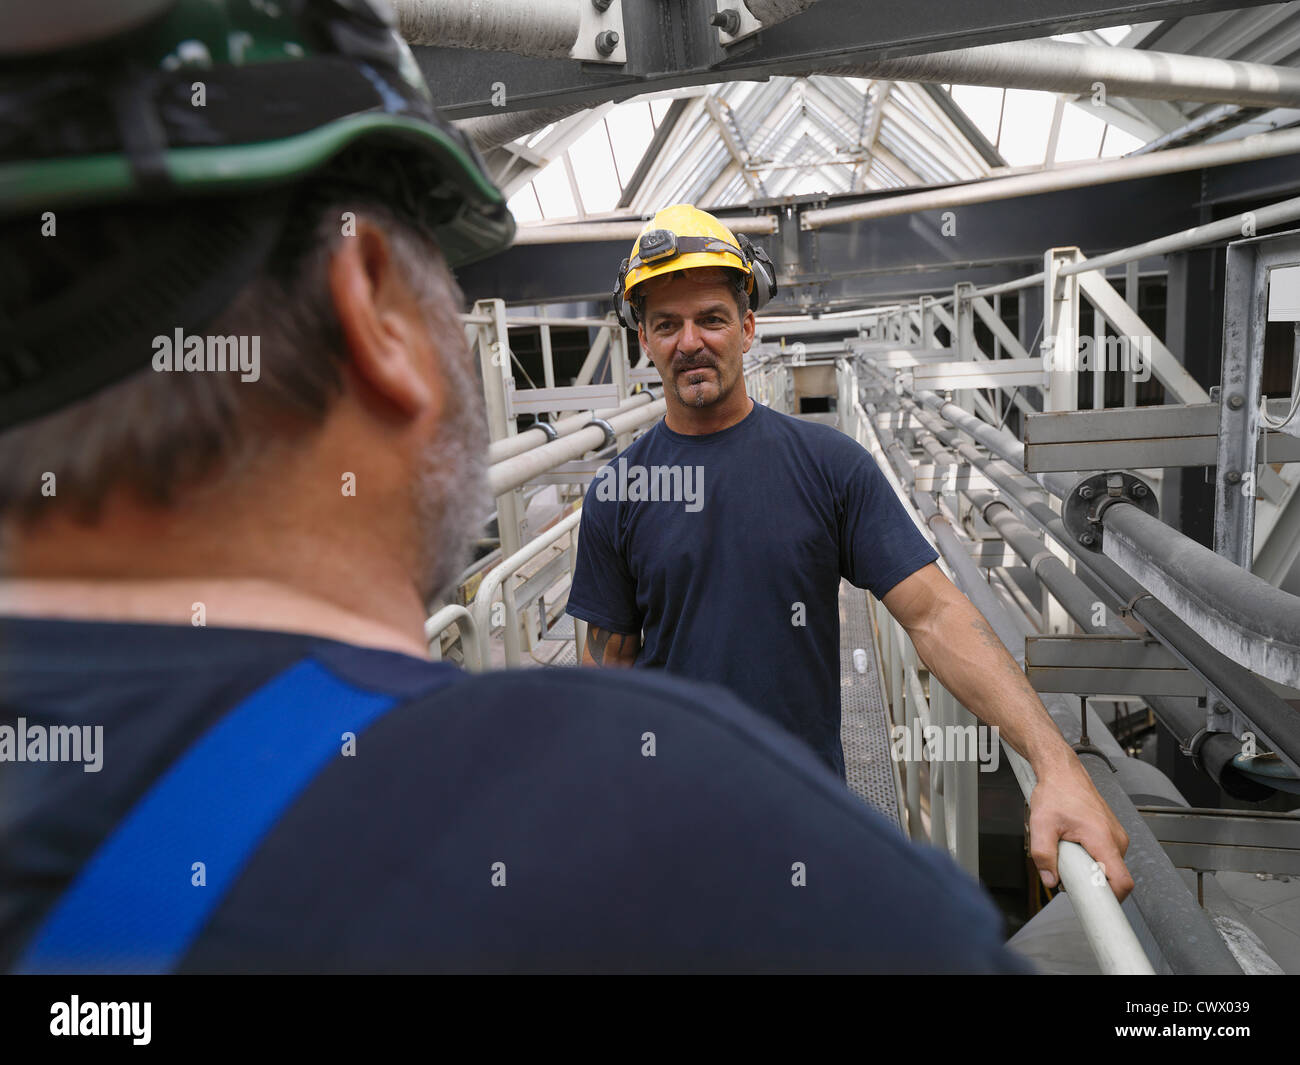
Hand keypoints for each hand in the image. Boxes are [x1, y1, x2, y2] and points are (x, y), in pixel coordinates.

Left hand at [1028, 758, 1132, 900]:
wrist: (1062, 771)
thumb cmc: (1056, 792)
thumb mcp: (1041, 825)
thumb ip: (1043, 856)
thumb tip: (1050, 880)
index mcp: (1103, 838)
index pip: (1122, 881)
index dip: (1111, 899)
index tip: (1095, 905)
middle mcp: (1116, 838)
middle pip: (1113, 876)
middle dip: (1090, 882)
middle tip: (1067, 872)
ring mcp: (1116, 835)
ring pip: (1108, 866)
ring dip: (1089, 867)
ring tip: (1068, 851)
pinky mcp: (1112, 833)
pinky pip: (1105, 855)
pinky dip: (1090, 857)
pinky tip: (1074, 845)